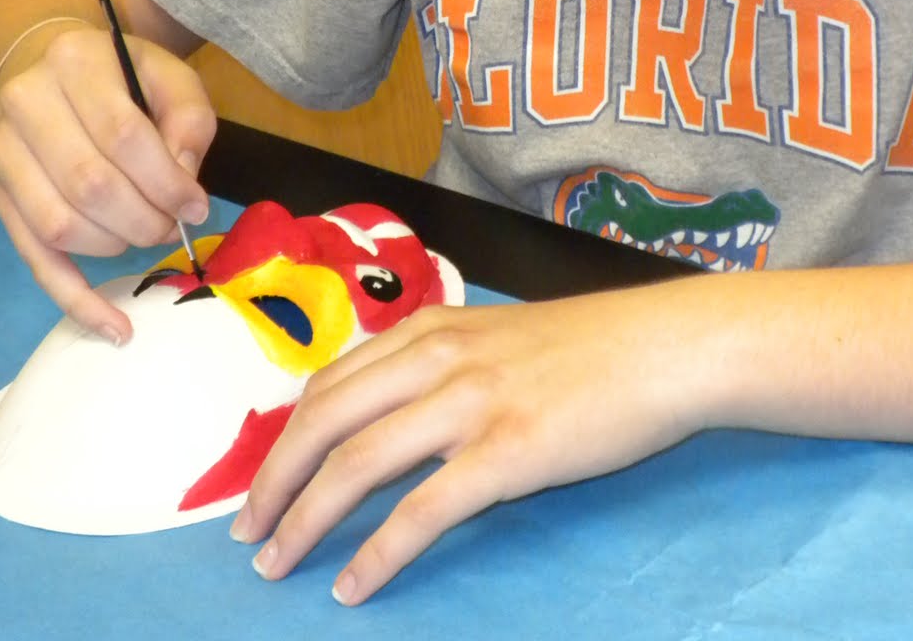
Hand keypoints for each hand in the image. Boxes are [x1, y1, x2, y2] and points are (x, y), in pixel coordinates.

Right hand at [0, 24, 214, 342]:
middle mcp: (26, 104)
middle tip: (173, 225)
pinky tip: (113, 326)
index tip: (197, 204)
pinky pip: (35, 259)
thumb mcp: (171, 77)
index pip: (123, 136)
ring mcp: (4, 154)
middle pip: (90, 185)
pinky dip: (75, 299)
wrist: (54, 69)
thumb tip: (185, 185)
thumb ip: (189, 121)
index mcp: (75, 61)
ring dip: (117, 247)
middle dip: (144, 218)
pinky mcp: (0, 198)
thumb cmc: (124, 76)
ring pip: (60, 226)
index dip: (166, 181)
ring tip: (149, 236)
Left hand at [233, 281, 708, 603]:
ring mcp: (470, 403)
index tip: (260, 479)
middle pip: (324, 419)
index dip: (284, 435)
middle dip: (274, 480)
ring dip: (306, 518)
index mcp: (433, 327)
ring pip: (357, 463)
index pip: (330, 381)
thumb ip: (445, 362)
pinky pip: (422, 511)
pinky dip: (378, 553)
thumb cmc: (592, 345)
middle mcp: (438, 357)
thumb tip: (393, 407)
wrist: (665, 346)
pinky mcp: (506, 452)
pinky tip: (355, 586)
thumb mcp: (501, 335)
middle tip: (247, 532)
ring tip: (277, 563)